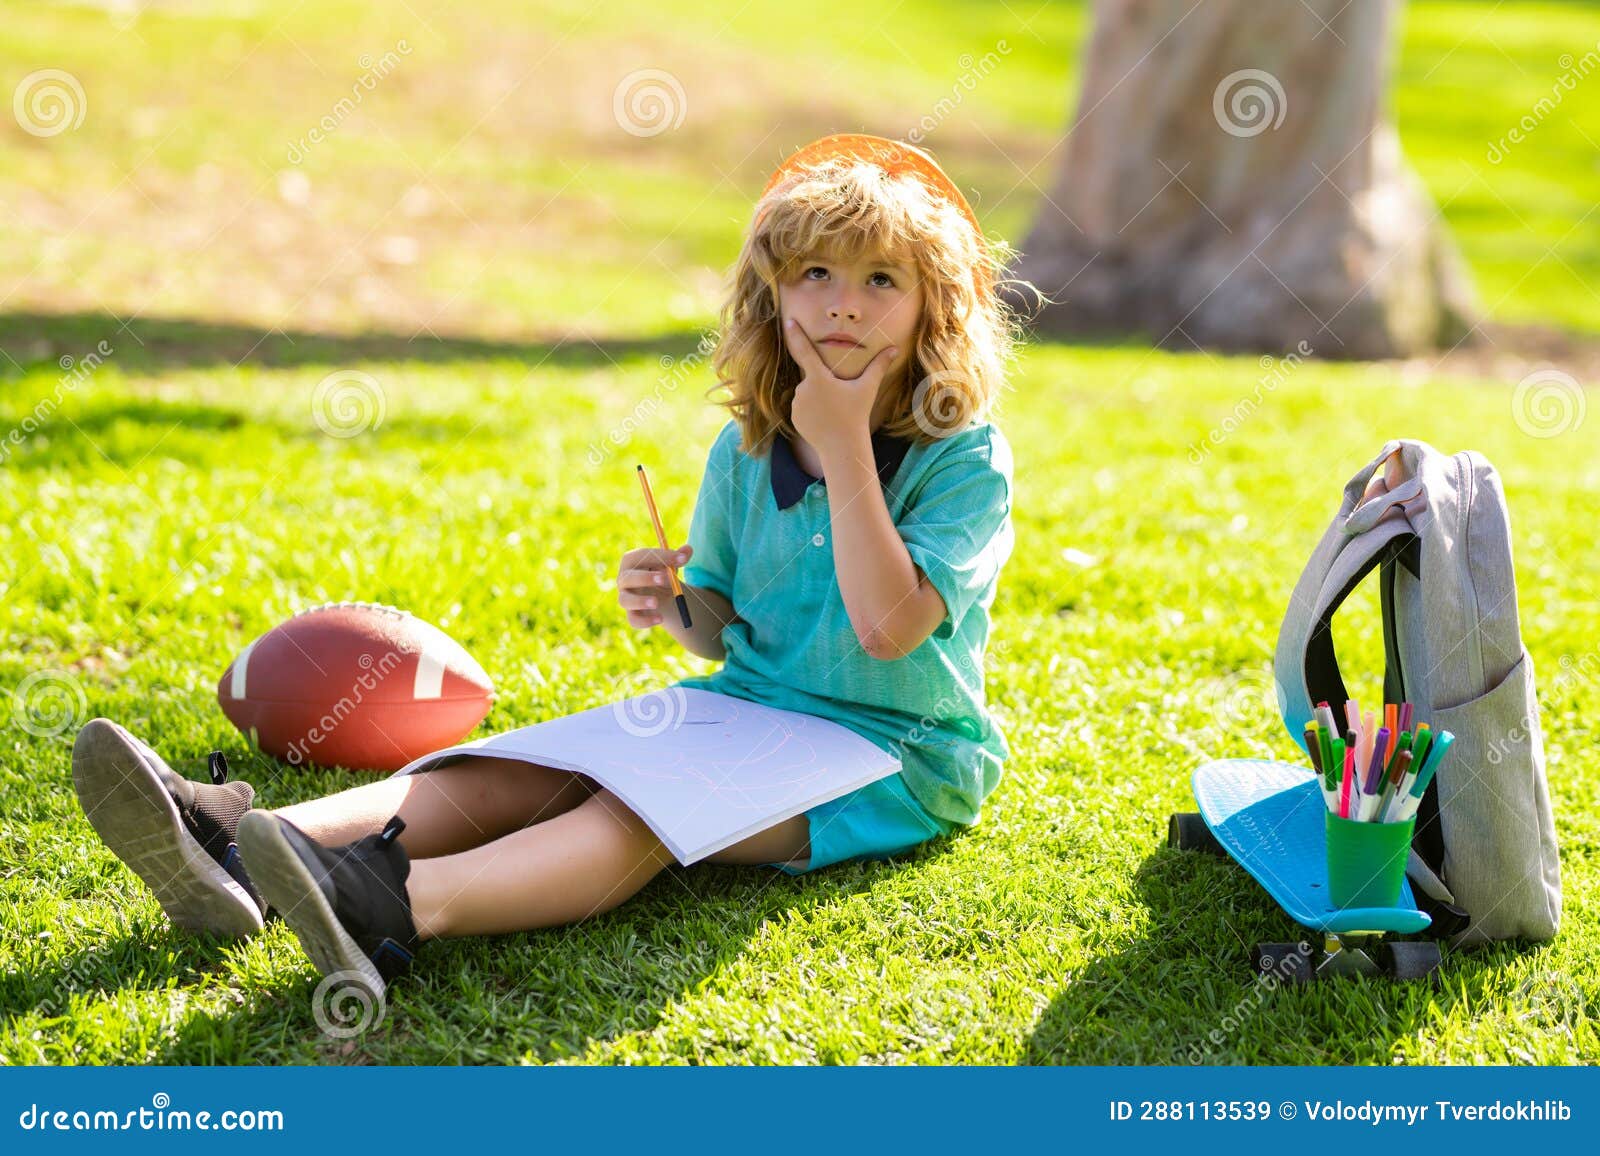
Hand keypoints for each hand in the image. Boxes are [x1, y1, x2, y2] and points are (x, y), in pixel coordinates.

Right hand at [616, 543, 691, 628]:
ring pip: (625, 600)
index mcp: (632, 561)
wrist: (661, 596)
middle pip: (628, 577)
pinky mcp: (631, 615)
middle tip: (665, 578)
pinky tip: (660, 619)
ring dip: (640, 601)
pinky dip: (646, 621)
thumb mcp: (671, 565)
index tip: (682, 559)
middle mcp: (624, 579)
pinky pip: (634, 620)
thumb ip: (679, 557)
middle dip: (646, 578)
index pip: (641, 555)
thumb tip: (688, 549)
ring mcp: (625, 598)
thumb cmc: (662, 574)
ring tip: (656, 602)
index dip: (662, 556)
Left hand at [782, 317, 897, 456]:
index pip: (804, 349)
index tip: (788, 320)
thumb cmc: (856, 415)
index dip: (795, 334)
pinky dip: (812, 410)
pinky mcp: (794, 417)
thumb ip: (878, 366)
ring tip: (833, 412)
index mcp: (819, 377)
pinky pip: (802, 407)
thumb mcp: (867, 388)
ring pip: (808, 393)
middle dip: (825, 385)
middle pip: (814, 378)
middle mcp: (804, 388)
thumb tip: (894, 349)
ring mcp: (797, 403)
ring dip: (819, 398)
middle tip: (839, 402)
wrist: (842, 446)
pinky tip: (824, 420)